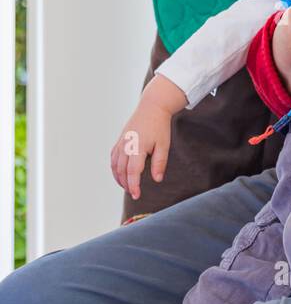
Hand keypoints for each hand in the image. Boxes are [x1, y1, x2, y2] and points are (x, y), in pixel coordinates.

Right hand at [110, 76, 186, 198]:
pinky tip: (121, 174)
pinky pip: (113, 158)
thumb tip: (157, 179)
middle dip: (126, 184)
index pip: (133, 172)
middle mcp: (126, 145)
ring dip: (119, 178)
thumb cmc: (160, 126)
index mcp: (137, 146)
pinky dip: (115, 168)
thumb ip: (160, 163)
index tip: (136, 195)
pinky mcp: (119, 140)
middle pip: (122, 171)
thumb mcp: (164, 145)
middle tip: (134, 194)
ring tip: (127, 186)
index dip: (134, 186)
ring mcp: (121, 142)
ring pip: (115, 165)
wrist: (152, 107)